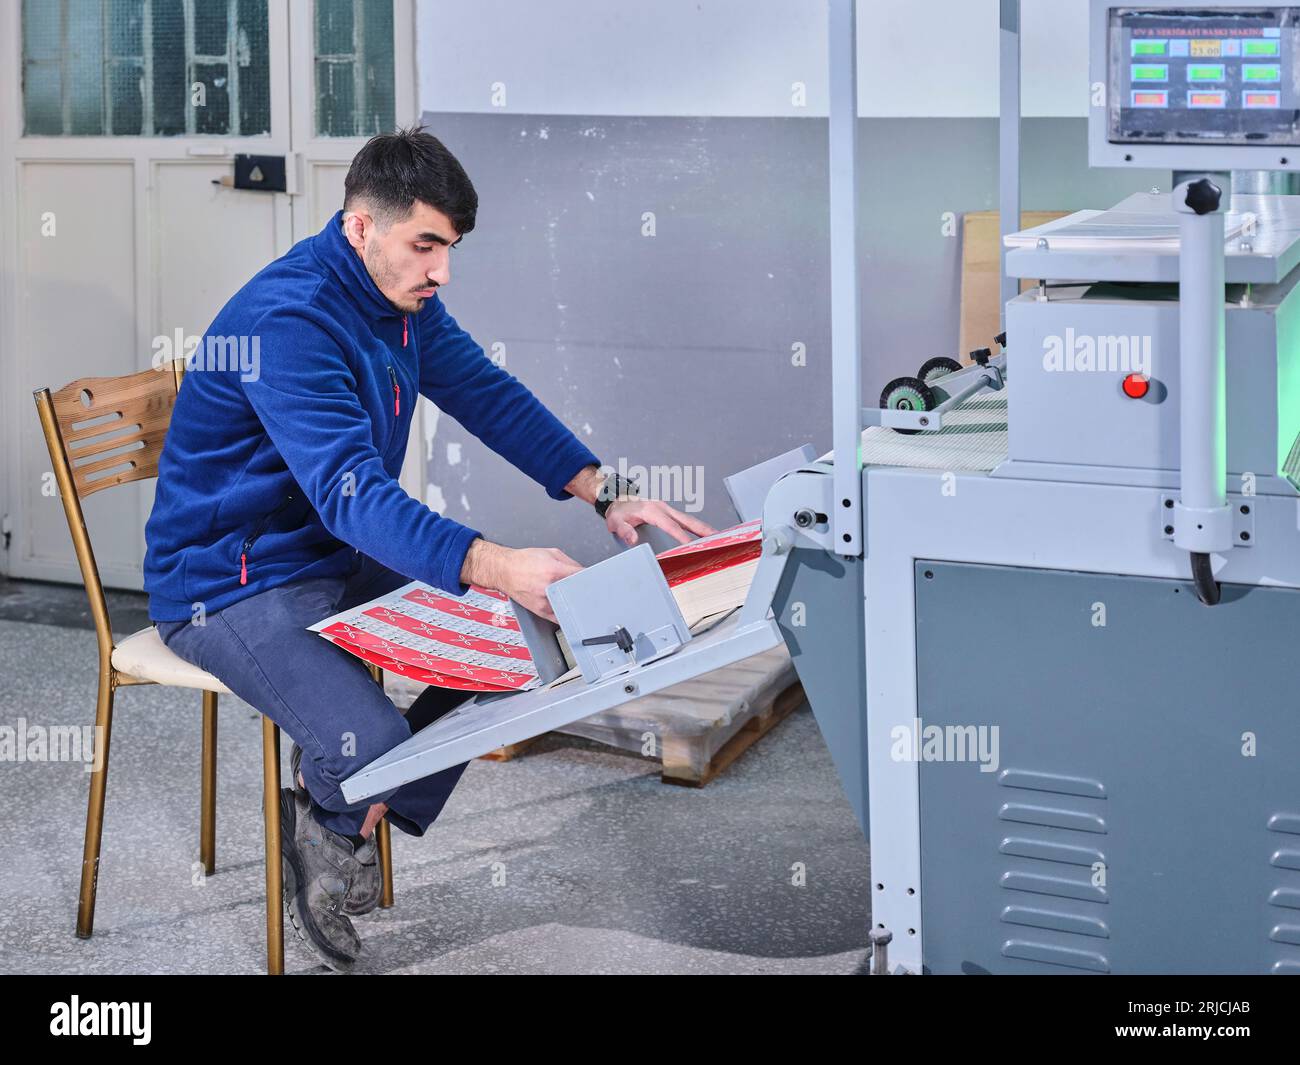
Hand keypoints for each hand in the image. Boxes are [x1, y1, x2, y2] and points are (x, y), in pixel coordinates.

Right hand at [460, 538, 581, 622]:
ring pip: (570, 607)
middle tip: (589, 590)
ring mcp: (545, 602)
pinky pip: (560, 618)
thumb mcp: (551, 553)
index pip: (582, 577)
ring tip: (577, 597)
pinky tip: (569, 608)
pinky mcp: (541, 611)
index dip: (592, 579)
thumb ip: (570, 562)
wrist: (503, 570)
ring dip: (576, 603)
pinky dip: (567, 614)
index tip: (597, 581)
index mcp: (554, 571)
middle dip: (585, 591)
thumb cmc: (524, 561)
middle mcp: (549, 588)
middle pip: (578, 594)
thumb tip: (584, 572)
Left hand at [605, 498, 716, 546]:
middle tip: (717, 537)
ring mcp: (666, 509)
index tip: (692, 545)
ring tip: (716, 537)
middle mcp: (663, 509)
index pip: (671, 526)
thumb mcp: (616, 522)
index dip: (682, 536)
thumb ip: (625, 531)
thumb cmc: (618, 511)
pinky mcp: (667, 512)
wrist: (617, 498)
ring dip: (702, 528)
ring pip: (688, 520)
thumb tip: (633, 540)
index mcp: (652, 511)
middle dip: (703, 529)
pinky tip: (702, 533)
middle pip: (687, 520)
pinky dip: (695, 526)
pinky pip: (684, 520)